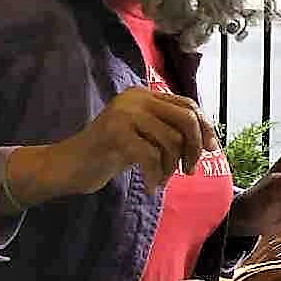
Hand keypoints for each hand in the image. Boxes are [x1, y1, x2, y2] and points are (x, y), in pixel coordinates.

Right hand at [5, 88, 212, 204]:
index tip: (211, 150)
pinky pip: (151, 156)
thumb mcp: (145, 137)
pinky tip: (150, 185)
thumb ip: (170, 130)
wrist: (69, 166)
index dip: (205, 128)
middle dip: (194, 148)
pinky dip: (155, 175)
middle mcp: (135, 98)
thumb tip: (210, 140)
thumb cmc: (110, 154)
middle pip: (185, 119)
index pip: (188, 106)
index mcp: (144, 95)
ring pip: (171, 140)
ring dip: (171, 167)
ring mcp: (123, 113)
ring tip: (161, 179)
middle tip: (189, 170)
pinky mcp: (113, 133)